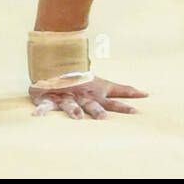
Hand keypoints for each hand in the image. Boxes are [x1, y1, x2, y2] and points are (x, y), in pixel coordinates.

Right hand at [29, 76, 147, 119]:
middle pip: (91, 105)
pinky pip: (45, 105)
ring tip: (76, 117)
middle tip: (103, 119)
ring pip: (70, 105)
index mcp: (95, 94)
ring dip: (73, 110)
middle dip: (97, 111)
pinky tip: (37, 117)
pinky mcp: (50, 98)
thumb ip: (123, 90)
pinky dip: (41, 110)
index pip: (112, 101)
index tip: (136, 111)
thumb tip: (146, 93)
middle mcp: (82, 97)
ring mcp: (66, 97)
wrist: (58, 65)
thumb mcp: (104, 84)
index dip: (123, 106)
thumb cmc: (85, 79)